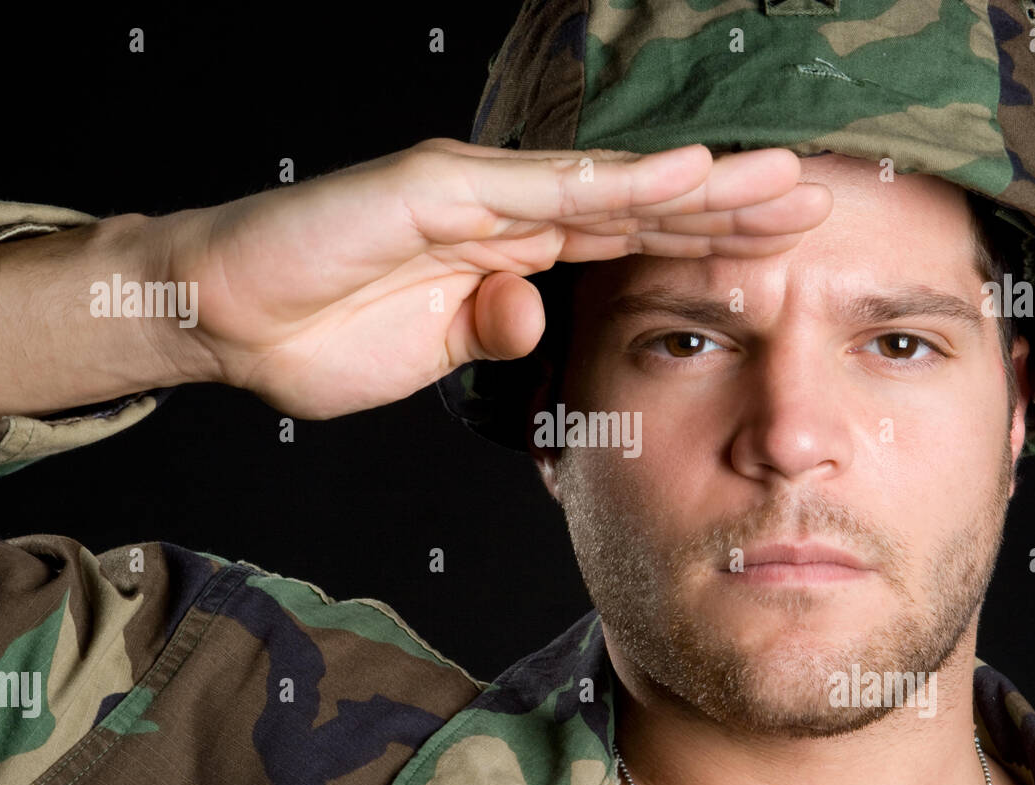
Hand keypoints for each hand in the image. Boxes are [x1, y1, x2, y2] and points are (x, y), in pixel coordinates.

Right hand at [165, 137, 831, 418]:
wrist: (223, 318)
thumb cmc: (316, 335)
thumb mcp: (430, 354)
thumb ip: (489, 332)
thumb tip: (532, 317)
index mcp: (507, 259)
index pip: (624, 247)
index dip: (700, 246)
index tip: (775, 252)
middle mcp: (502, 216)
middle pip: (635, 209)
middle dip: (724, 209)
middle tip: (811, 205)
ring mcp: (473, 199)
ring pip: (605, 189)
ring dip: (694, 187)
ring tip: (778, 181)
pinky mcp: (436, 192)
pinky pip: (539, 193)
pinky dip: (613, 186)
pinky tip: (683, 178)